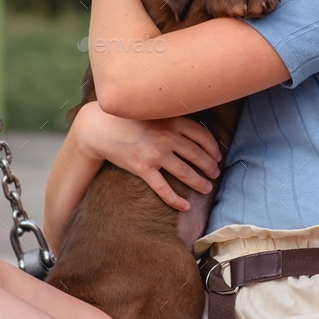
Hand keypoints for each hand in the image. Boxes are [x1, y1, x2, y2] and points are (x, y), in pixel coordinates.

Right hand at [74, 102, 222, 211]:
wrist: (101, 127)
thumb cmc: (131, 120)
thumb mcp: (156, 113)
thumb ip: (175, 120)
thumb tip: (196, 133)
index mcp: (173, 121)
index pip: (203, 136)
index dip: (213, 148)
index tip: (218, 156)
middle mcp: (167, 137)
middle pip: (197, 155)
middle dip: (210, 167)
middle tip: (215, 174)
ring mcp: (155, 154)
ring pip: (185, 172)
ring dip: (199, 183)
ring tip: (206, 188)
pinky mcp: (142, 168)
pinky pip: (164, 189)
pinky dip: (176, 200)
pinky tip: (185, 206)